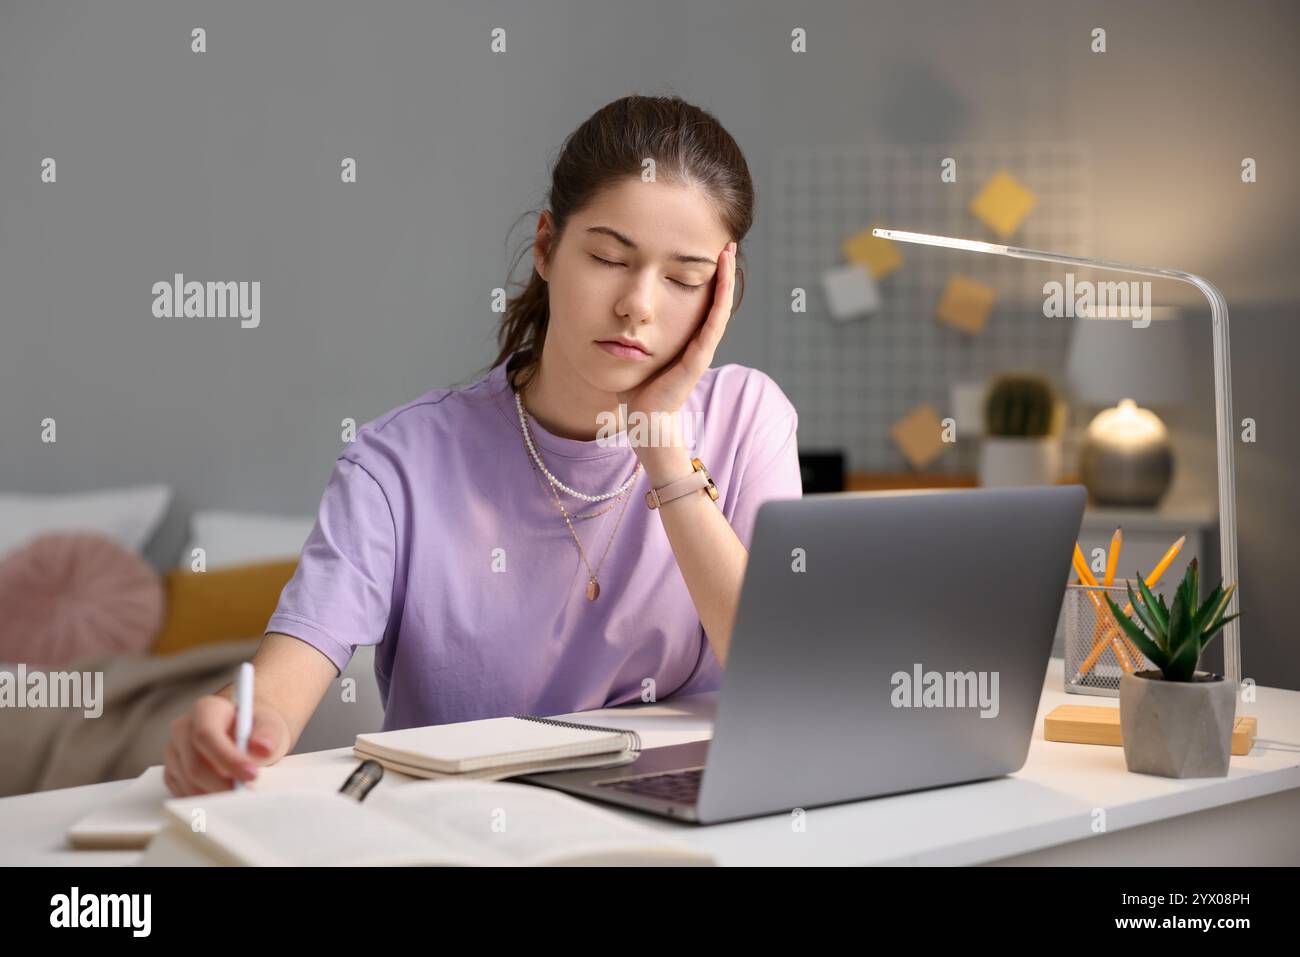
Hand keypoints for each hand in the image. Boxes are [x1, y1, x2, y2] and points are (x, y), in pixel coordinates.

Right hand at [163, 694, 290, 795]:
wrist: (245, 736)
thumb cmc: (255, 729)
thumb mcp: (269, 725)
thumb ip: (268, 734)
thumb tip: (263, 747)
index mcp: (206, 709)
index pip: (206, 735)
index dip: (227, 758)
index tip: (251, 774)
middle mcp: (183, 729)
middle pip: (194, 765)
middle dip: (222, 785)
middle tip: (247, 793)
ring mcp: (174, 752)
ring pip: (188, 783)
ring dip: (214, 795)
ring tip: (240, 795)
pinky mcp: (171, 772)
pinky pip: (182, 793)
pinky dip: (204, 801)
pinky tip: (223, 797)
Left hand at [617, 240, 736, 467]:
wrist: (644, 421)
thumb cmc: (637, 389)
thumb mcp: (633, 350)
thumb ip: (630, 331)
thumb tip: (615, 309)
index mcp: (685, 339)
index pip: (701, 301)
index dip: (706, 277)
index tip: (708, 250)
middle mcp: (698, 342)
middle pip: (714, 299)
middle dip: (721, 270)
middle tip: (727, 241)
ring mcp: (701, 349)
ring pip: (719, 306)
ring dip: (726, 278)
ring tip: (729, 251)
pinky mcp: (698, 358)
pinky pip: (713, 323)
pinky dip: (720, 298)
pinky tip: (723, 277)